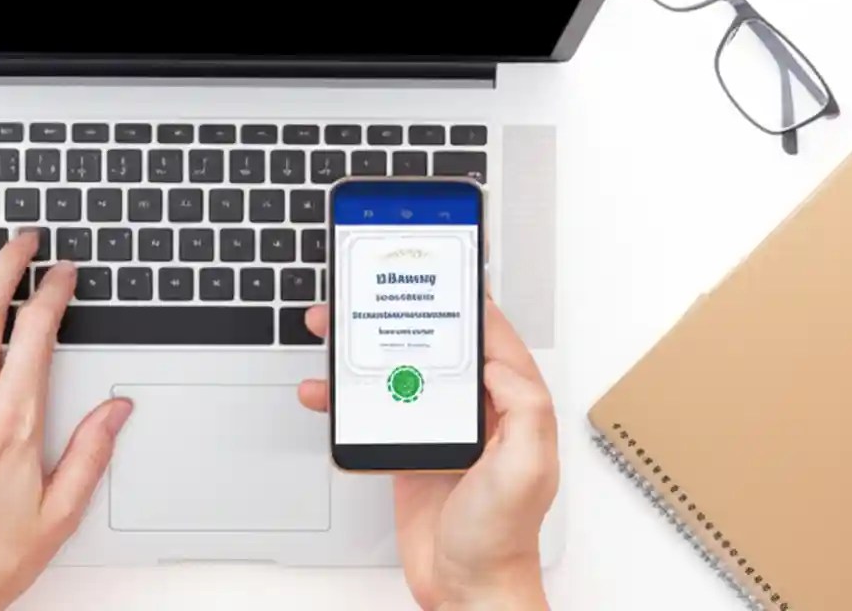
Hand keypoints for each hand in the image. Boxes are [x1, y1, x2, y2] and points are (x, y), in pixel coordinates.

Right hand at [298, 301, 557, 610]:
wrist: (466, 586)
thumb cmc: (503, 536)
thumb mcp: (527, 467)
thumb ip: (523, 407)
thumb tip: (498, 360)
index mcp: (511, 406)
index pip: (490, 337)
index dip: (467, 301)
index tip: (440, 272)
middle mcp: (477, 411)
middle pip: (434, 346)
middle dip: (399, 315)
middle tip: (366, 294)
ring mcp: (439, 428)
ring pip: (397, 371)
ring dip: (362, 351)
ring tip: (332, 330)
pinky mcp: (408, 447)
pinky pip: (374, 410)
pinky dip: (345, 399)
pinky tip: (324, 393)